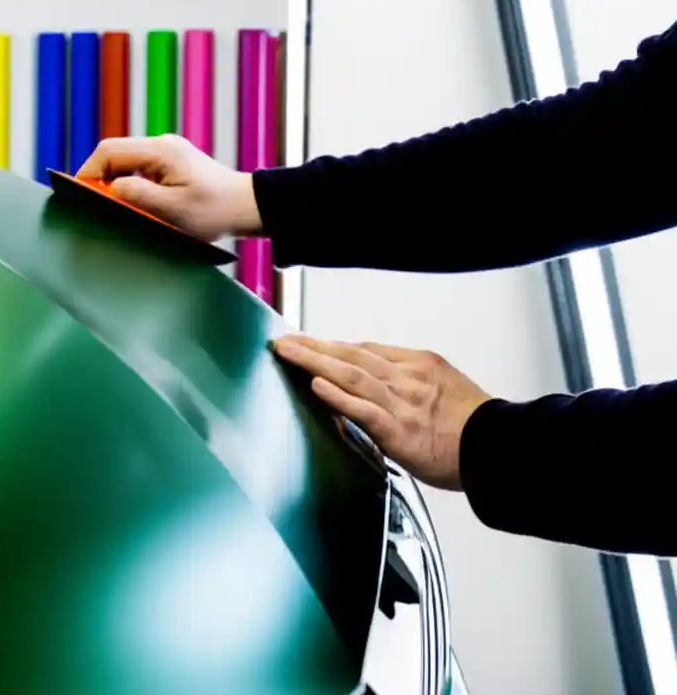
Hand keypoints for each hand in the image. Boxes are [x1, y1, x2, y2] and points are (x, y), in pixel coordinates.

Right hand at [76, 135, 261, 241]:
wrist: (246, 206)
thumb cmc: (215, 210)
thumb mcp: (173, 210)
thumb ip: (138, 196)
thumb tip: (111, 188)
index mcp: (161, 152)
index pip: (109, 151)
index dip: (89, 171)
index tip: (79, 192)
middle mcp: (161, 145)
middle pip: (114, 152)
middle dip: (98, 176)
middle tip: (93, 201)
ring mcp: (166, 151)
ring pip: (124, 159)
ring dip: (113, 179)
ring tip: (112, 204)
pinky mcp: (170, 162)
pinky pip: (137, 166)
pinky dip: (127, 181)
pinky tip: (131, 200)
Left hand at [271, 335, 492, 489]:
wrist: (505, 447)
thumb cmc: (477, 426)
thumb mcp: (445, 387)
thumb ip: (411, 381)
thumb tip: (376, 383)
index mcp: (420, 365)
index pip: (367, 350)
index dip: (334, 346)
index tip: (310, 342)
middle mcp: (409, 378)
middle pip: (353, 355)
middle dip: (315, 346)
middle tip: (284, 340)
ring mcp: (403, 403)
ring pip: (351, 375)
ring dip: (315, 361)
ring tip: (288, 353)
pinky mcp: (400, 429)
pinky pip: (364, 409)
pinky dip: (338, 396)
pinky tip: (317, 385)